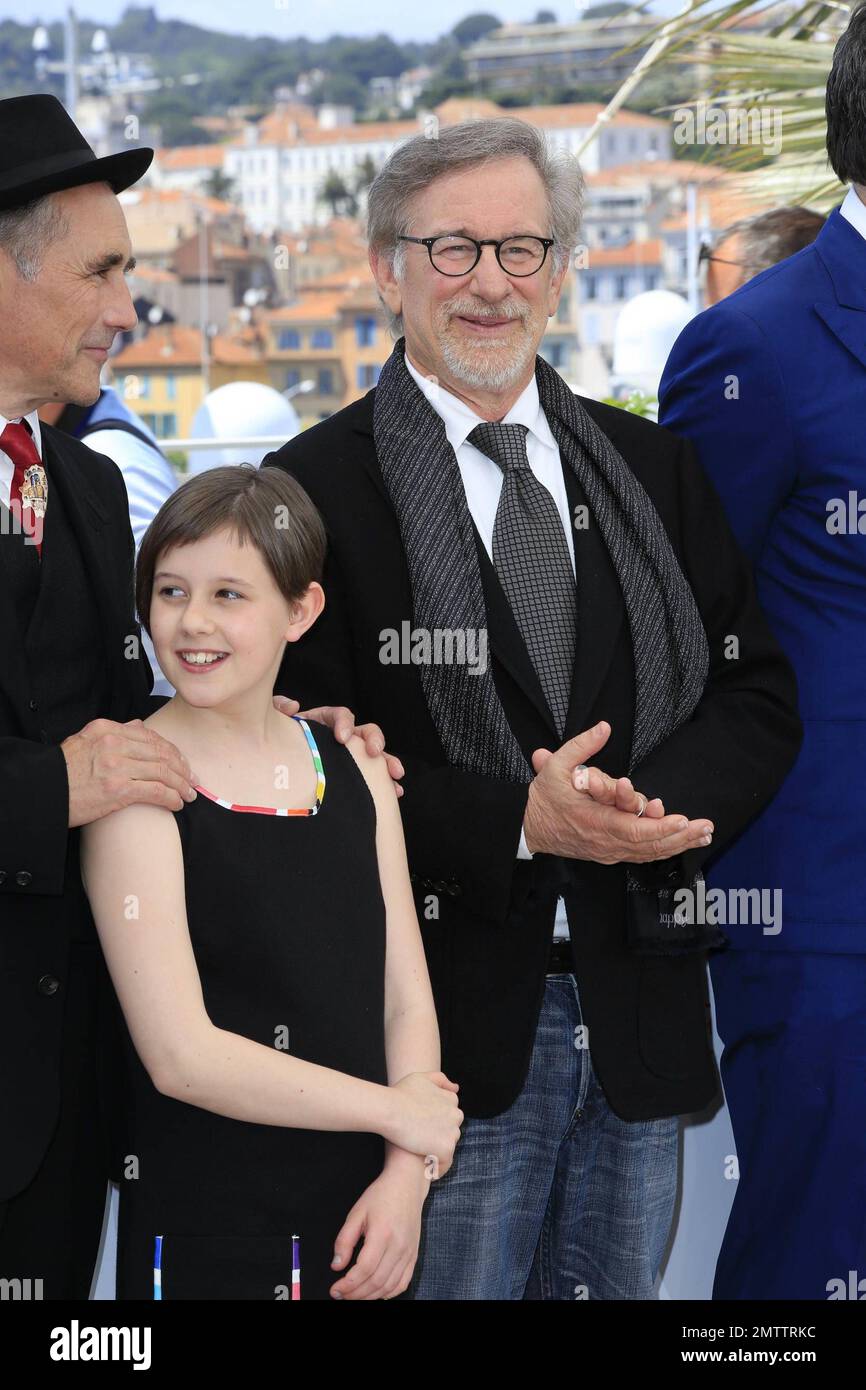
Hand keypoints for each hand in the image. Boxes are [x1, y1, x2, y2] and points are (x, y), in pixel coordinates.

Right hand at [61, 719, 197, 828]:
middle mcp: (114, 743)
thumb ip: (113, 732)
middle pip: (161, 753)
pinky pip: (156, 791)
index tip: (182, 762)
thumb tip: (139, 725)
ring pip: (164, 772)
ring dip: (182, 785)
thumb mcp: (84, 740)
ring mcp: (117, 766)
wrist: (43, 791)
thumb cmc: (63, 771)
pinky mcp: (118, 789)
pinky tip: (177, 803)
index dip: (172, 751)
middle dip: (182, 768)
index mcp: (107, 729)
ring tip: (189, 794)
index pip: (151, 736)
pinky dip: (172, 797)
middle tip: (192, 780)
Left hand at [272, 696, 404, 796]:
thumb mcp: (270, 720)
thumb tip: (294, 706)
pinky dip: (383, 784)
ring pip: (372, 756)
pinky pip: (369, 777)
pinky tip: (394, 792)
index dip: (345, 722)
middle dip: (374, 740)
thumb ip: (278, 707)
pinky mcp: (347, 776)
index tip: (343, 737)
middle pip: (363, 732)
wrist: (266, 767)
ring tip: (395, 776)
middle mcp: (337, 739)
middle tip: (375, 753)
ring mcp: (344, 757)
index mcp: (321, 723)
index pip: (340, 715)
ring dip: (386, 763)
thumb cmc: (270, 739)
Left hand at [328, 1166, 427, 1299]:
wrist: (407, 1184)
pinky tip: (376, 1293)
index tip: (335, 1290)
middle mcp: (398, 1246)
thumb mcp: (356, 1213)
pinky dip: (389, 1293)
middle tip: (341, 1295)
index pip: (365, 1269)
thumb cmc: (381, 1196)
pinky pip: (403, 1282)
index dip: (348, 1284)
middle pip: (377, 1281)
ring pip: (389, 1286)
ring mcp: (409, 1252)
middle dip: (356, 1294)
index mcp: (382, 1233)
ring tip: (354, 1296)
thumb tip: (336, 1265)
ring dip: (370, 1296)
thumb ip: (344, 1240)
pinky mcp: (414, 1255)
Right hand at [386, 1071, 462, 1177]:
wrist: (390, 1110)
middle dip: (437, 1138)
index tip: (421, 1130)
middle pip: (450, 1132)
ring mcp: (452, 1132)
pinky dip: (436, 1168)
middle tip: (418, 1143)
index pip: (449, 1117)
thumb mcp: (421, 1077)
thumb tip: (456, 1088)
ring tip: (419, 1157)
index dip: (434, 1125)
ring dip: (436, 1152)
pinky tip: (425, 1170)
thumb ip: (440, 1080)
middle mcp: (456, 1115)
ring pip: (448, 1147)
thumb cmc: (400, 1094)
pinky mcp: (446, 1148)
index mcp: (451, 1100)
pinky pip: (444, 1163)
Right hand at [523, 721, 712, 864]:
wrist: (528, 827)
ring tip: (704, 836)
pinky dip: (663, 850)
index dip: (659, 828)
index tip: (682, 821)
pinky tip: (682, 843)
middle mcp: (605, 841)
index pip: (633, 830)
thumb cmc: (544, 798)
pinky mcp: (610, 852)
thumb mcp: (556, 766)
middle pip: (649, 846)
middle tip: (706, 828)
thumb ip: (582, 746)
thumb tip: (604, 728)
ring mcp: (608, 850)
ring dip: (678, 845)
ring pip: (649, 853)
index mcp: (594, 820)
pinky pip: (641, 855)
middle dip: (681, 837)